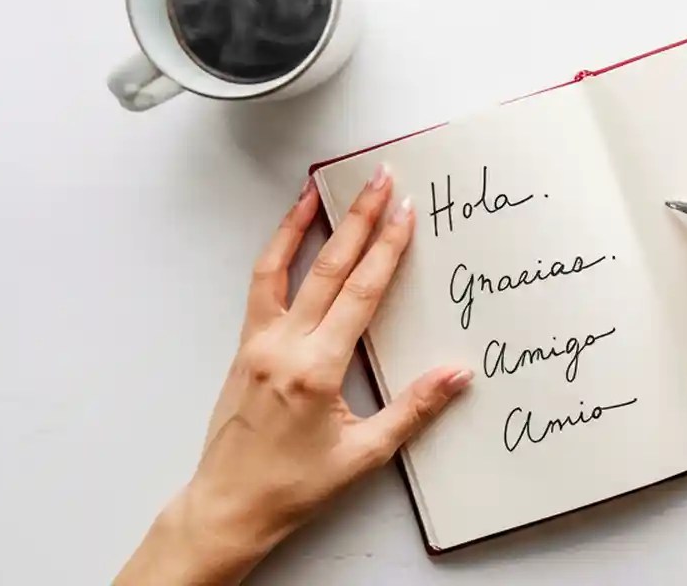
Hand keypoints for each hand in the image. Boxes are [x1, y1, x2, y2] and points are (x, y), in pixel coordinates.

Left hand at [117, 167, 472, 584]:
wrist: (229, 506)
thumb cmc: (292, 486)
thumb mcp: (364, 454)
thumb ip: (414, 408)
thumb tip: (456, 374)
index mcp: (316, 368)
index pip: (360, 293)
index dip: (387, 248)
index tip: (405, 212)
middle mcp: (284, 346)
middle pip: (328, 267)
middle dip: (359, 218)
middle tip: (380, 180)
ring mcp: (259, 342)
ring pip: (283, 267)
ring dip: (305, 223)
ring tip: (320, 186)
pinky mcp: (245, 347)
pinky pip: (260, 287)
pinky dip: (276, 253)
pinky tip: (288, 235)